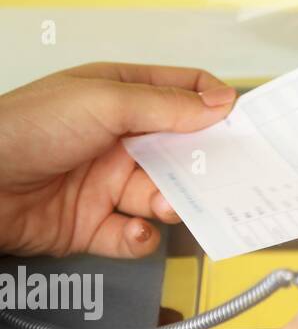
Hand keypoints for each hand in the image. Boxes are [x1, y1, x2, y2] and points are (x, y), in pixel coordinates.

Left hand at [0, 63, 236, 258]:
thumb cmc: (24, 129)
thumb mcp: (104, 103)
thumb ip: (167, 106)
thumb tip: (221, 103)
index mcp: (119, 95)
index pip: (182, 92)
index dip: (214, 104)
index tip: (242, 122)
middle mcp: (117, 137)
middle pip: (181, 150)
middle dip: (201, 164)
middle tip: (221, 174)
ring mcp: (106, 181)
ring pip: (163, 194)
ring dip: (170, 202)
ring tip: (164, 204)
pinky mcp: (92, 224)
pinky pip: (133, 233)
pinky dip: (140, 236)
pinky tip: (133, 229)